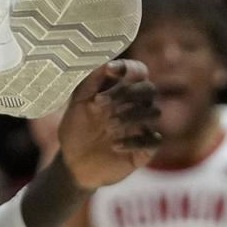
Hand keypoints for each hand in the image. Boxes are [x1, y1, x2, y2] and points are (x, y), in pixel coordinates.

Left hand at [51, 60, 161, 188]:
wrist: (72, 163)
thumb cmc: (76, 128)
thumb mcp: (77, 103)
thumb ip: (90, 81)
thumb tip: (106, 63)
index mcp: (121, 90)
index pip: (138, 70)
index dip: (128, 67)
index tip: (110, 69)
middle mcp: (136, 106)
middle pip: (149, 89)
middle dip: (128, 92)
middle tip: (100, 104)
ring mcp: (142, 127)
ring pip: (154, 112)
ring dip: (131, 116)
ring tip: (107, 126)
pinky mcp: (144, 150)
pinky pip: (153, 140)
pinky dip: (135, 141)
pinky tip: (114, 145)